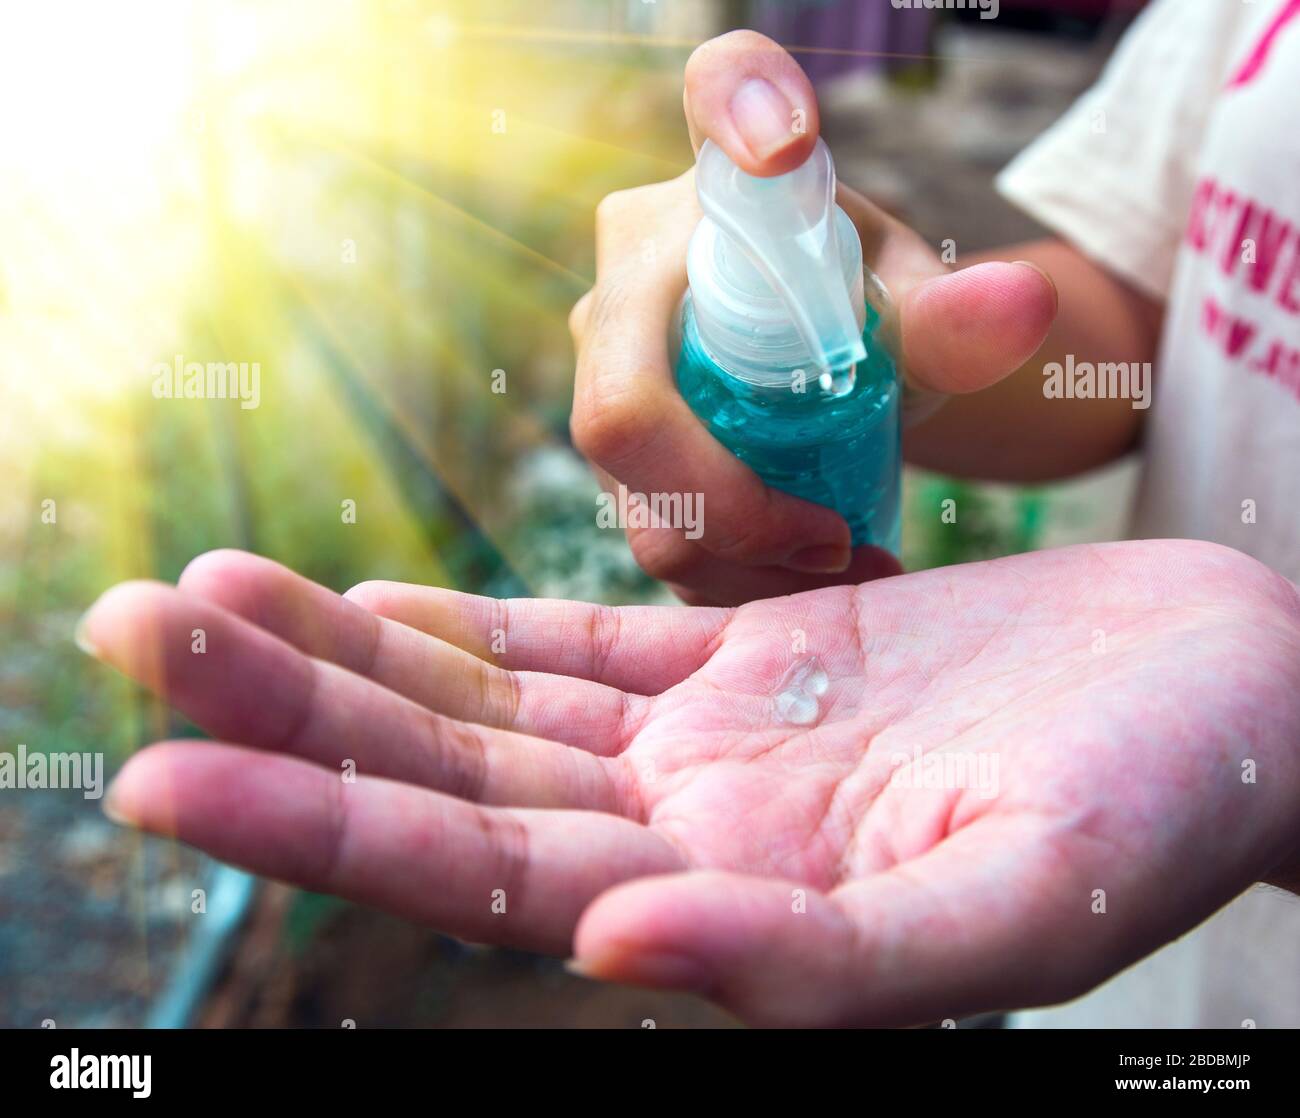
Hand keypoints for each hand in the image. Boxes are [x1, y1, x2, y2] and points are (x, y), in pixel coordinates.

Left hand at [82, 541, 1299, 1025]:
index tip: (158, 773)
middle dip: (280, 714)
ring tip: (196, 593)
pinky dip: (469, 621)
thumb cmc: (1163, 811)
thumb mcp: (1013, 915)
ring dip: (341, 654)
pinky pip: (577, 642)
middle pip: (444, 776)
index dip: (318, 827)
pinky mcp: (751, 662)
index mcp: (734, 916)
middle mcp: (692, 835)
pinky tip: (363, 598)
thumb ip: (819, 971)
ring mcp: (711, 746)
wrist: (1227, 696)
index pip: (481, 878)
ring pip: (484, 700)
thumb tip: (620, 949)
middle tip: (127, 630)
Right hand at [569, 30, 1057, 604]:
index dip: (740, 104)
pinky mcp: (611, 454)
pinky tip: (799, 576)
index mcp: (710, 195)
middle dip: (733, 514)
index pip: (719, 94)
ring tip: (840, 567)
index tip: (789, 138)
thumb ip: (959, 317)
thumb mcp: (910, 316)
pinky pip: (653, 535)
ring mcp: (599, 370)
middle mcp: (625, 276)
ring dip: (741, 567)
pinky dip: (729, 578)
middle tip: (837, 543)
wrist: (817, 376)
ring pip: (639, 503)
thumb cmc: (860, 323)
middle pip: (625, 416)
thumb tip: (1020, 304)